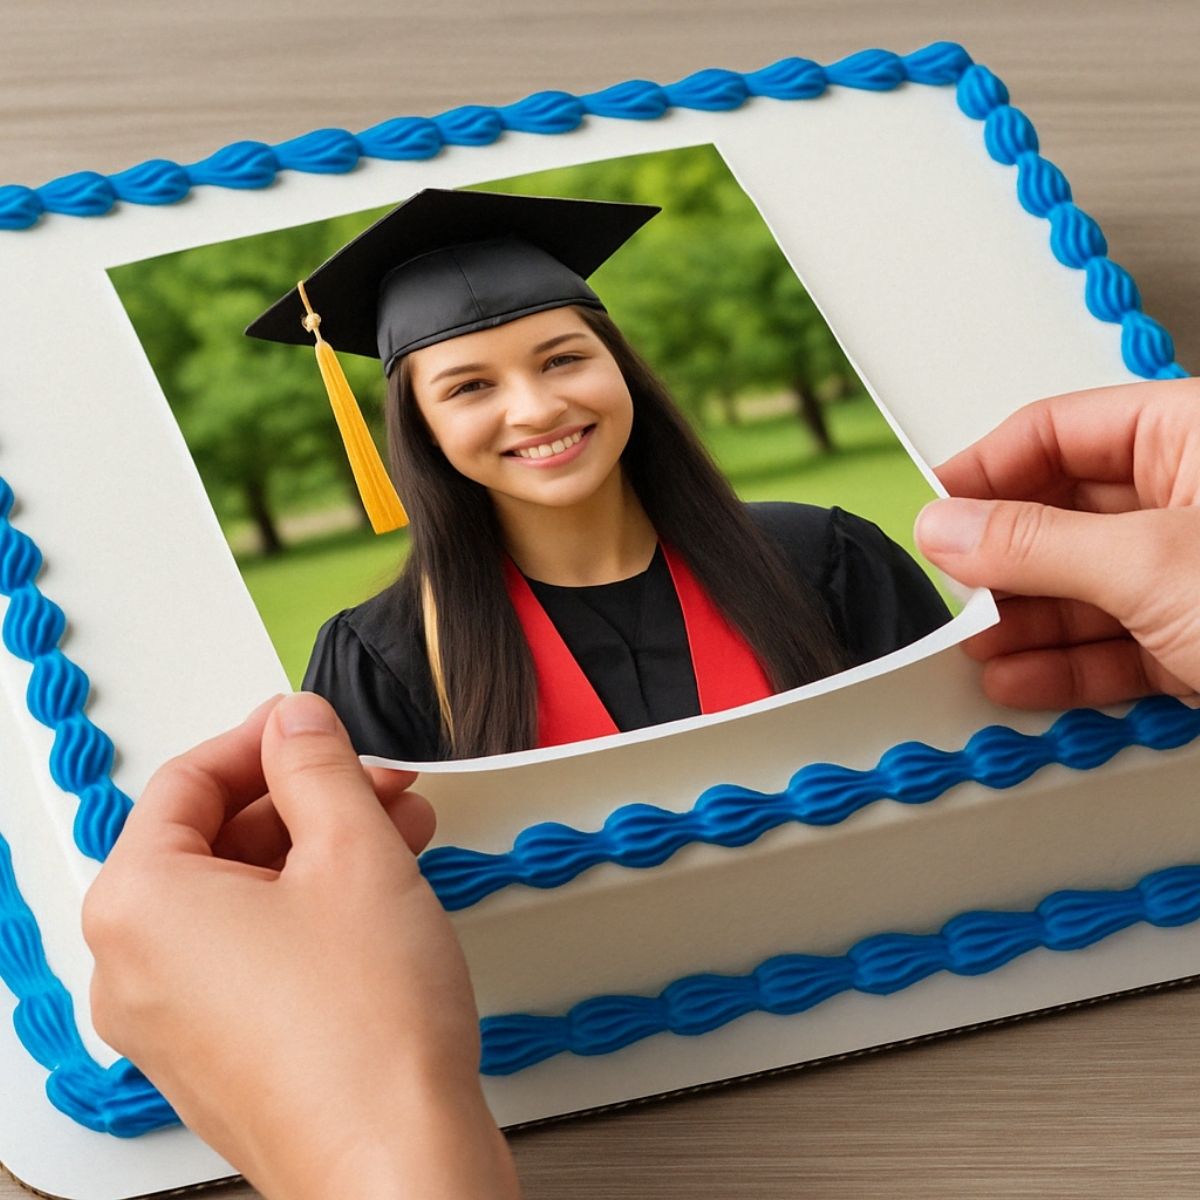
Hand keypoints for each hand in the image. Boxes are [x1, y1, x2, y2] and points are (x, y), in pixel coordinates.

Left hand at [83, 692, 520, 1199]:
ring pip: (243, 895)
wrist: (400, 1164)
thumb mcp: (352, 851)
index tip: (315, 726)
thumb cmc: (367, 1033)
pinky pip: (254, 949)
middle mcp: (136, 966)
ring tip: (400, 836)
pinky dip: (312, 909)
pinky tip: (382, 895)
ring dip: (322, 851)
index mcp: (139, 905)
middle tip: (376, 785)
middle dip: (308, 799)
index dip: (264, 739)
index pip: (187, 781)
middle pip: (215, 839)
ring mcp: (173, 1018)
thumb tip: (295, 721)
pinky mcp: (220, 1051)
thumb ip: (317, 764)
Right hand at [915, 378, 1199, 709]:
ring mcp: (1193, 574)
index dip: (985, 472)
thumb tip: (947, 529)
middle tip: (953, 591)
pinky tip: (1017, 679)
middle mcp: (1190, 500)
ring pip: (1083, 588)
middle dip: (1001, 564)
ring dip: (1022, 624)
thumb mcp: (1152, 563)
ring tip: (976, 646)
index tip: (932, 516)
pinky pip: (1117, 646)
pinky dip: (1065, 668)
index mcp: (1192, 437)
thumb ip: (1036, 544)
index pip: (1058, 432)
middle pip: (1062, 516)